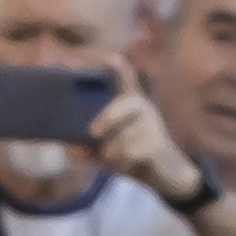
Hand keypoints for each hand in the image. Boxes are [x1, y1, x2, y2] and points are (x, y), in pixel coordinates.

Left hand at [89, 59, 198, 199]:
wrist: (167, 177)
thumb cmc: (133, 157)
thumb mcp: (107, 151)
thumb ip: (88, 147)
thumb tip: (69, 148)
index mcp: (129, 104)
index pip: (126, 77)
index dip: (116, 66)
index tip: (107, 57)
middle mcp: (143, 108)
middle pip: (126, 102)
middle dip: (108, 117)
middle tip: (92, 132)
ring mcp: (152, 124)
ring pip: (122, 137)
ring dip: (111, 153)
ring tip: (114, 159)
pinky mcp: (157, 143)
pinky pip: (129, 152)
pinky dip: (121, 162)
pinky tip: (127, 165)